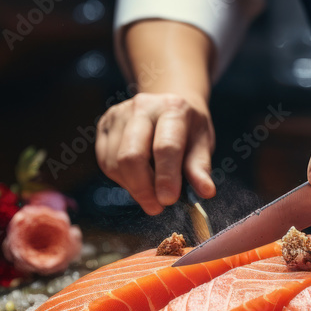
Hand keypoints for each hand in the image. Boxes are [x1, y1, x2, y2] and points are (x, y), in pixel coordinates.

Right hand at [96, 92, 214, 214]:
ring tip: (150, 191)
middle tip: (156, 207)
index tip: (168, 201)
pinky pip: (105, 162)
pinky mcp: (104, 124)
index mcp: (173, 108)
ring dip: (132, 187)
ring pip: (115, 162)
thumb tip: (206, 192)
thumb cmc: (188, 129)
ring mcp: (119, 114)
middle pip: (132, 155)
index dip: (166, 177)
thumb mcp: (202, 144)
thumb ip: (200, 168)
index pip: (166, 146)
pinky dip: (121, 179)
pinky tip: (137, 179)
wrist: (169, 103)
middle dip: (143, 188)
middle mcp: (143, 107)